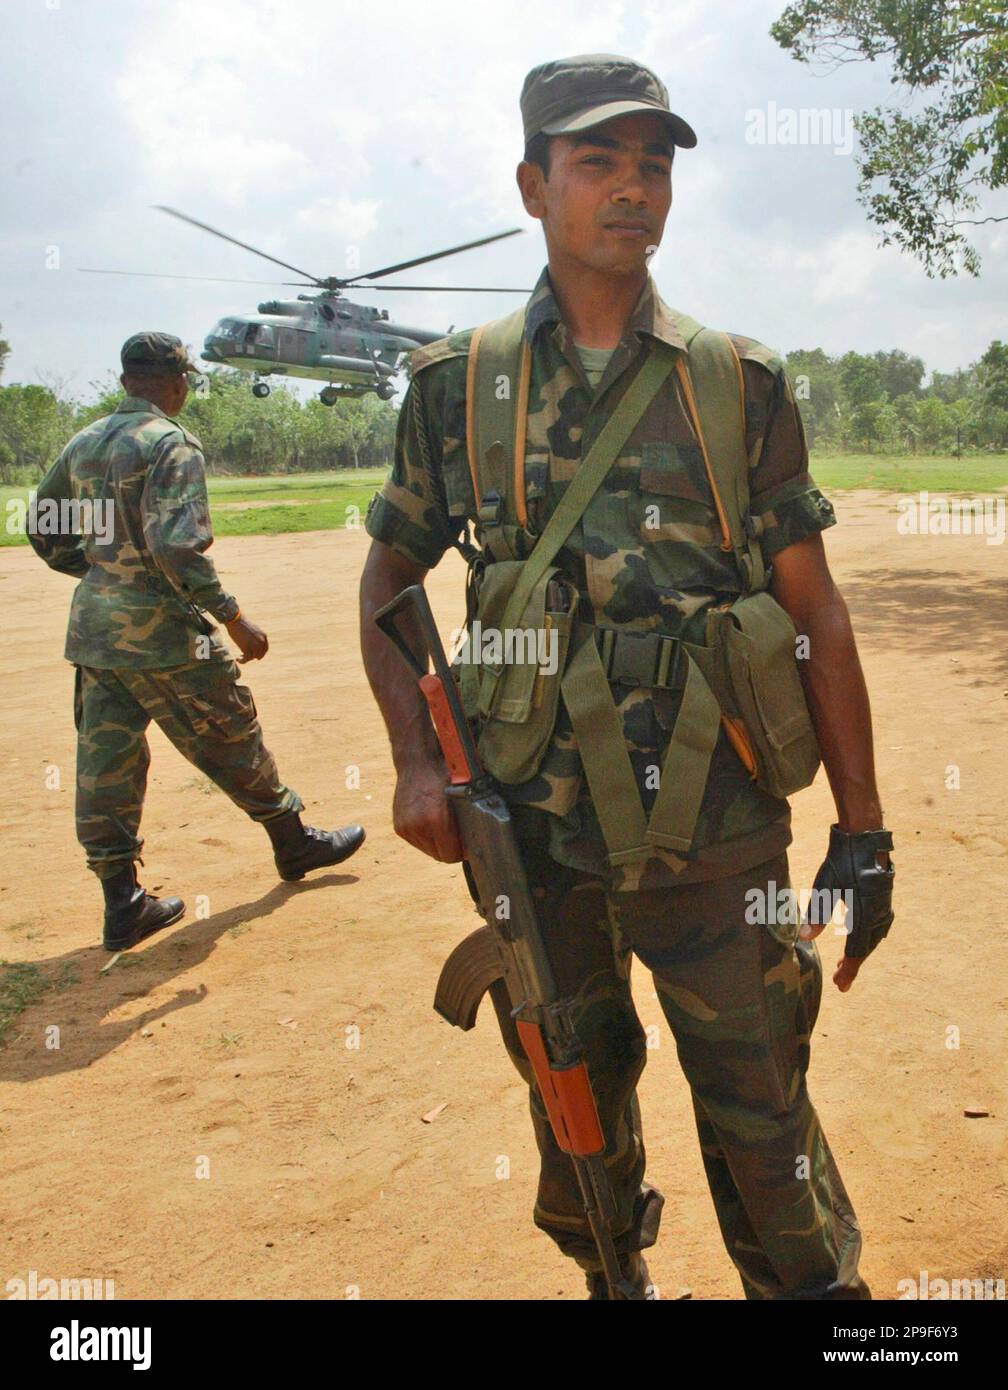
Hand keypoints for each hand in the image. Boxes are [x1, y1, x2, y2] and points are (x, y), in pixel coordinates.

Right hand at [225, 614, 267, 662]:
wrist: (235, 619)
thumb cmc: (241, 623)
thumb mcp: (252, 630)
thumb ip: (255, 637)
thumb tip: (252, 646)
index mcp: (264, 636)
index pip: (265, 648)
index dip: (261, 654)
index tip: (257, 658)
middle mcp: (261, 641)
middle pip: (259, 654)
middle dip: (252, 656)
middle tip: (245, 657)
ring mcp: (254, 645)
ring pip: (252, 657)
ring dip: (246, 659)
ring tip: (240, 658)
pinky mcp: (247, 647)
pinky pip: (246, 658)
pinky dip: (242, 661)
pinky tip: (237, 659)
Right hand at [393, 755, 463, 861]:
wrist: (416, 763)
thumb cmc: (442, 775)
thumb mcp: (462, 795)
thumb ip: (468, 820)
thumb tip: (480, 839)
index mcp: (436, 818)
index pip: (451, 855)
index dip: (461, 852)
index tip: (467, 846)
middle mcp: (418, 826)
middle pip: (439, 855)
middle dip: (450, 849)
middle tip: (458, 837)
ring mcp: (406, 828)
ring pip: (428, 850)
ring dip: (437, 844)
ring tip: (443, 828)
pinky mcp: (399, 827)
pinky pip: (417, 842)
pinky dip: (426, 837)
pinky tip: (430, 823)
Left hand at [800, 824, 893, 992]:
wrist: (865, 835)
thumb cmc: (843, 859)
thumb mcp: (825, 885)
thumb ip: (817, 913)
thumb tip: (804, 938)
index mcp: (864, 913)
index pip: (855, 950)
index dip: (848, 970)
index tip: (840, 986)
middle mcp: (878, 913)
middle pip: (866, 947)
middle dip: (853, 964)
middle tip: (839, 978)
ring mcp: (884, 905)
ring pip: (874, 937)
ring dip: (860, 951)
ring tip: (845, 962)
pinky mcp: (884, 897)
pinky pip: (879, 925)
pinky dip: (869, 937)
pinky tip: (862, 937)